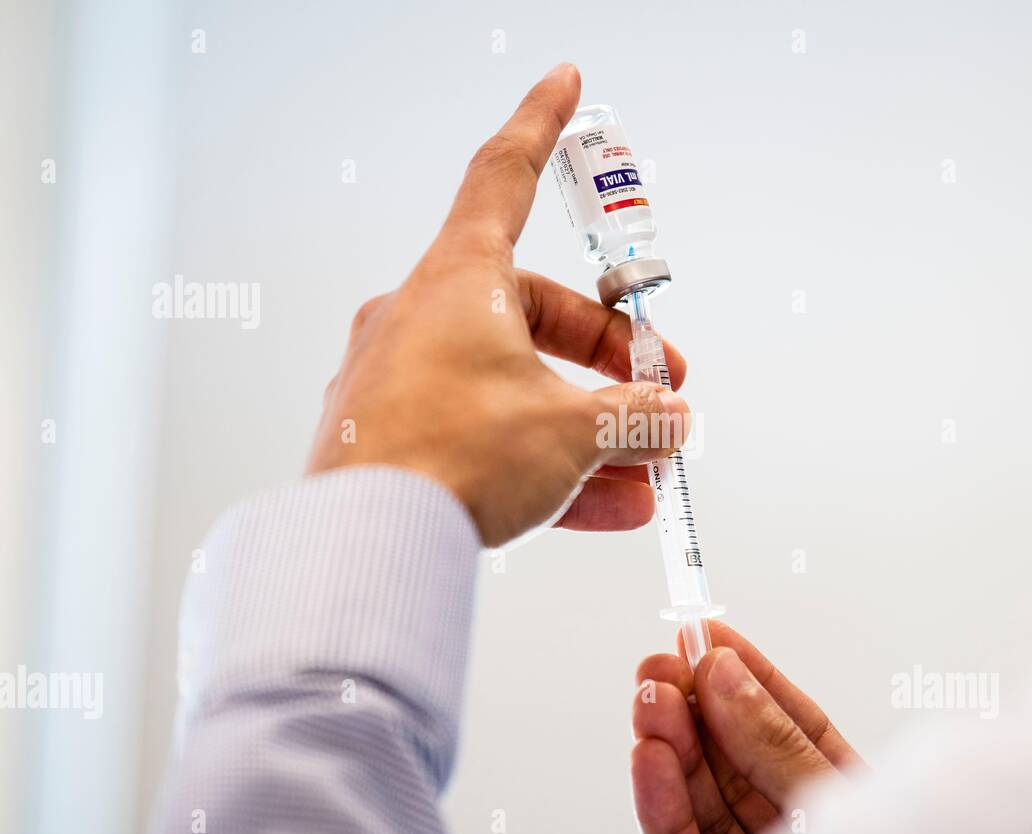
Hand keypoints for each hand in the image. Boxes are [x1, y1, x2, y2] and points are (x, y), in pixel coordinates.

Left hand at [306, 63, 689, 545]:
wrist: (361, 550)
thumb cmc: (448, 461)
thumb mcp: (570, 429)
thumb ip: (634, 417)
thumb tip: (669, 419)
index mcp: (457, 281)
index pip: (505, 176)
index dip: (543, 125)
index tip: (564, 83)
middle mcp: (422, 319)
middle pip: (535, 313)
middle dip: (608, 358)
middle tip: (659, 394)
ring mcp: (404, 384)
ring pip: (517, 389)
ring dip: (588, 427)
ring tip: (644, 472)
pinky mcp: (397, 444)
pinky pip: (488, 440)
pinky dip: (546, 464)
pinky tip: (605, 507)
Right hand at [631, 621, 864, 833]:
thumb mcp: (833, 800)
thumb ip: (775, 746)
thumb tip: (725, 676)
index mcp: (842, 801)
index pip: (791, 726)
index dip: (747, 677)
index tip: (707, 636)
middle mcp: (792, 827)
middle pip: (733, 758)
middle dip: (693, 705)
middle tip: (661, 665)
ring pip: (699, 797)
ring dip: (668, 743)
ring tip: (649, 700)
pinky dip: (658, 803)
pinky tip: (648, 755)